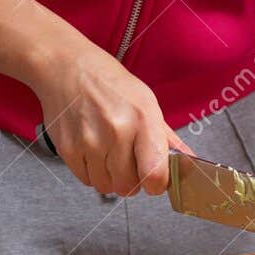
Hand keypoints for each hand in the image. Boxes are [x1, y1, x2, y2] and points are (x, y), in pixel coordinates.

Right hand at [25, 39, 194, 197]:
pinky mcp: (68, 149)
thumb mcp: (145, 101)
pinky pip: (86, 180)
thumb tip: (189, 161)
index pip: (156, 174)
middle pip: (129, 186)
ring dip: (110, 176)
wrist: (65, 67)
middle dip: (131, 179)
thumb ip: (166, 137)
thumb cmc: (107, 82)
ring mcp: (89, 142)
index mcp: (143, 118)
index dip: (157, 183)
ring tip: (107, 151)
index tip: (154, 178)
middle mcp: (117, 131)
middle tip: (128, 159)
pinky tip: (92, 149)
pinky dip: (91, 171)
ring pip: (106, 187)